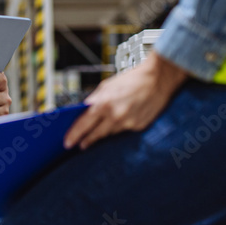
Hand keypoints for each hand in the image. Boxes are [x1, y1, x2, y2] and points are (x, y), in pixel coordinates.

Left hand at [64, 52, 186, 149]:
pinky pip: (124, 131)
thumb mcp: (107, 85)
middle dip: (86, 140)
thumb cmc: (132, 79)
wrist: (158, 79)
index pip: (84, 124)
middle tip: (79, 145)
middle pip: (96, 134)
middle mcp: (116, 116)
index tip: (67, 142)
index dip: (74, 134)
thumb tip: (84, 110)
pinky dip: (119, 128)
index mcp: (104, 103)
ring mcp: (129, 123)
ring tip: (94, 136)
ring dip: (102, 134)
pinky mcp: (139, 127)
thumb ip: (94, 99)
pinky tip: (117, 125)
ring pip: (110, 134)